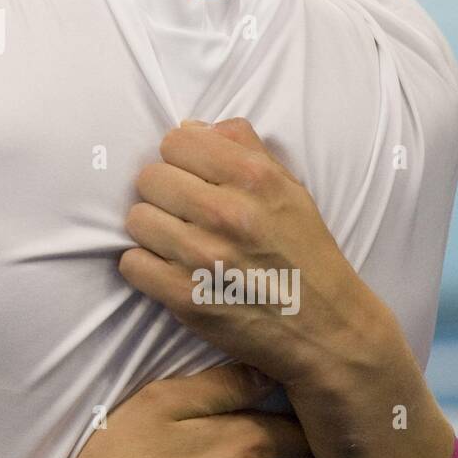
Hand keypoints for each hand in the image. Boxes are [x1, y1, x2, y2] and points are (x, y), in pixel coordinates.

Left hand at [120, 119, 389, 391]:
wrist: (326, 329)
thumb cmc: (305, 253)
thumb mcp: (290, 188)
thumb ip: (243, 147)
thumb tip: (192, 127)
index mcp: (254, 178)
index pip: (175, 141)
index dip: (180, 158)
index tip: (191, 175)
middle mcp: (227, 213)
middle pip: (150, 178)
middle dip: (163, 192)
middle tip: (183, 212)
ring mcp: (204, 257)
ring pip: (136, 219)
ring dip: (152, 230)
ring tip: (177, 241)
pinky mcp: (185, 298)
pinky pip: (132, 263)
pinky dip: (145, 267)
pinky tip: (169, 269)